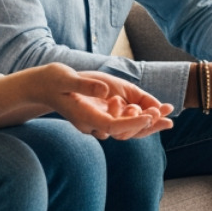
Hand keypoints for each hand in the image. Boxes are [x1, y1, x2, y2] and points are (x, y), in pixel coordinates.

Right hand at [31, 64, 172, 139]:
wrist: (43, 86)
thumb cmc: (52, 80)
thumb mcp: (65, 79)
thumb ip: (85, 86)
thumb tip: (105, 90)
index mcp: (85, 117)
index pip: (112, 125)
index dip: (132, 123)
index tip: (149, 116)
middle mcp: (93, 123)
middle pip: (123, 131)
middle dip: (146, 125)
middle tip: (167, 118)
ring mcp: (97, 121)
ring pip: (126, 128)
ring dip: (147, 122)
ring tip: (168, 114)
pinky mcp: (101, 115)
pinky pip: (124, 121)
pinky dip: (141, 116)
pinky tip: (157, 109)